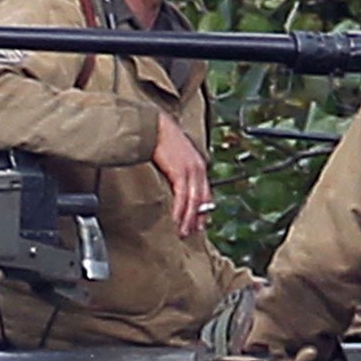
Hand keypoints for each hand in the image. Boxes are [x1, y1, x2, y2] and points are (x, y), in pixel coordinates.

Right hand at [152, 112, 211, 237]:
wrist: (155, 128)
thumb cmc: (162, 140)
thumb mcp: (177, 157)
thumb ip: (180, 171)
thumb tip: (177, 185)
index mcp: (199, 165)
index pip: (205, 192)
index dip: (203, 210)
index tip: (200, 223)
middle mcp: (199, 168)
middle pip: (202, 199)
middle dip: (198, 218)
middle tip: (193, 232)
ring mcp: (191, 170)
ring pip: (194, 200)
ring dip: (188, 218)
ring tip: (183, 231)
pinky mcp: (180, 172)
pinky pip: (183, 196)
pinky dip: (180, 210)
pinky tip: (176, 219)